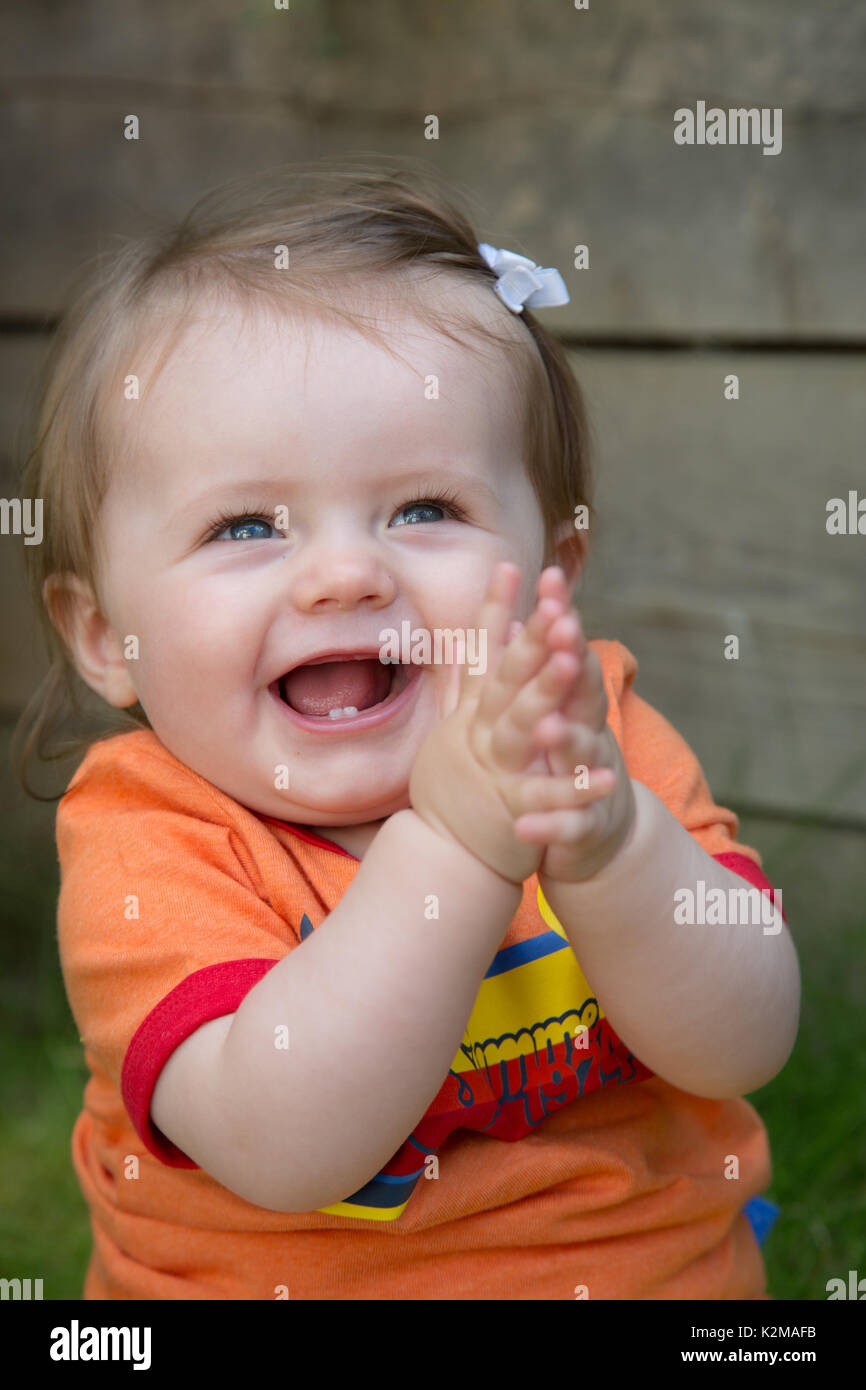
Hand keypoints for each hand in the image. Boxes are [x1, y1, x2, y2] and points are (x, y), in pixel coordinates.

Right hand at [409, 562, 584, 884]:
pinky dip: (579, 788)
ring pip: (519, 726)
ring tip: (573, 661)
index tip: (509, 565)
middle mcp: (479, 733)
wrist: (442, 855)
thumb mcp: (463, 726)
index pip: (484, 652)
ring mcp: (492, 770)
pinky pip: (546, 796)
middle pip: (506, 678)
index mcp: (473, 712)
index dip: (495, 609)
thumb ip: (479, 680)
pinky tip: (612, 776)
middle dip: (531, 638)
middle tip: (553, 603)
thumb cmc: (458, 786)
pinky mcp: (510, 811)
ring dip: (546, 692)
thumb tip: (500, 633)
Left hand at [508, 566, 637, 883]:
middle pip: (583, 695)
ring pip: (581, 756)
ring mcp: (592, 781)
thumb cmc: (571, 759)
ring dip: (566, 739)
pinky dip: (548, 826)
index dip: (562, 617)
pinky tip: (522, 826)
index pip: (571, 653)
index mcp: (575, 705)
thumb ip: (543, 664)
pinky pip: (569, 825)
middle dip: (573, 665)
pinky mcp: (586, 827)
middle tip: (563, 631)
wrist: (601, 834)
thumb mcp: (560, 709)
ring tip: (546, 727)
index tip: (551, 579)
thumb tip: (518, 615)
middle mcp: (590, 735)